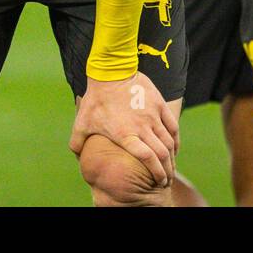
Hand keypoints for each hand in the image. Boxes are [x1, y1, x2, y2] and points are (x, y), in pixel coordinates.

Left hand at [69, 73, 177, 187]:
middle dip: (167, 170)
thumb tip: (76, 157)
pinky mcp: (159, 104)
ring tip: (170, 166)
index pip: (147, 158)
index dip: (156, 172)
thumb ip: (77, 142)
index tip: (159, 181)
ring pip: (169, 142)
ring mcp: (153, 116)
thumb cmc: (96, 98)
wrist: (111, 72)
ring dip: (172, 158)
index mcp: (126, 135)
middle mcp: (142, 127)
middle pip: (162, 154)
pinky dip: (175, 140)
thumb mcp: (82, 122)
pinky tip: (173, 148)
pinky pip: (173, 126)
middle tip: (166, 180)